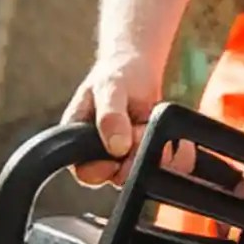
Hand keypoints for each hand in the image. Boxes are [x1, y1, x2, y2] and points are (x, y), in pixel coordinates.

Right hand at [60, 55, 167, 186]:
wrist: (138, 68)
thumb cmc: (115, 75)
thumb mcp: (109, 89)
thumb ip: (110, 117)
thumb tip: (117, 147)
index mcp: (78, 142)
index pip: (85, 172)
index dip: (101, 170)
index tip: (119, 153)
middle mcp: (99, 155)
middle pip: (115, 176)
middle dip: (132, 158)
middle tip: (139, 130)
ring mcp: (123, 158)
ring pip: (138, 171)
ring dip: (149, 151)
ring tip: (145, 123)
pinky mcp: (144, 155)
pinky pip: (157, 163)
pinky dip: (165, 150)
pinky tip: (161, 130)